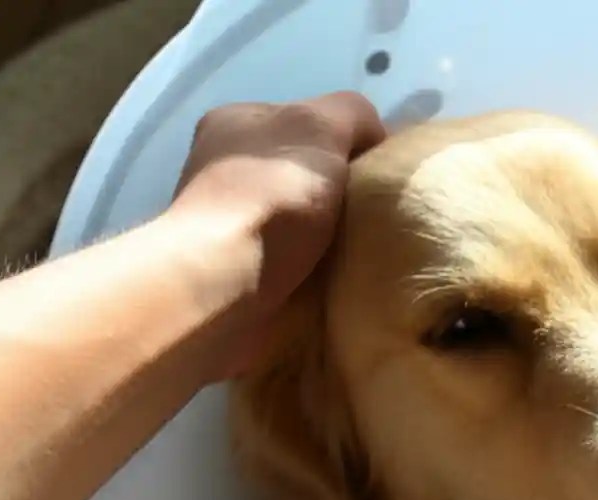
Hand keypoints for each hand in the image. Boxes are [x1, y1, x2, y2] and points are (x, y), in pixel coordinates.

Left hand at [167, 91, 385, 377]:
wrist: (221, 287)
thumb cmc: (270, 197)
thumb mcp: (320, 127)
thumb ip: (351, 114)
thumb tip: (371, 138)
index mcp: (237, 122)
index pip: (310, 119)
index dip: (350, 142)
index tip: (376, 172)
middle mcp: (225, 165)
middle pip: (307, 170)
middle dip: (341, 190)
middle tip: (373, 214)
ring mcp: (227, 220)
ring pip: (301, 217)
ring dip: (331, 234)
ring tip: (361, 251)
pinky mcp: (234, 270)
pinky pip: (292, 259)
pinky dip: (315, 267)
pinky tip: (335, 276)